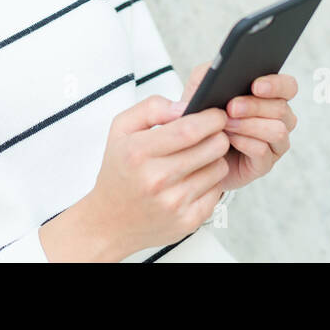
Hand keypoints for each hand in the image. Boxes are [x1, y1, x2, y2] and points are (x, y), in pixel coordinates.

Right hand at [82, 93, 230, 256]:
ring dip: (215, 159)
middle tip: (211, 134)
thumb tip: (185, 107)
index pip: (189, 129)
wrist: (110, 222)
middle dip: (218, 135)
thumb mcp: (121, 129)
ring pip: (220, 168)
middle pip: (212, 147)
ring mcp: (174, 203)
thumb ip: (151, 108)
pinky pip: (218, 191)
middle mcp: (156, 179)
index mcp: (138, 152)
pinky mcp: (188, 221)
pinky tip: (195, 179)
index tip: (217, 114)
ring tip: (198, 158)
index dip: (211, 118)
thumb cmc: (119, 170)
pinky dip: (211, 182)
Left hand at [177, 62, 298, 191]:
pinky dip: (244, 143)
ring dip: (249, 125)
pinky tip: (228, 139)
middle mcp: (279, 119)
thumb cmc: (203, 115)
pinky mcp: (264, 164)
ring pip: (277, 131)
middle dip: (255, 106)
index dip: (277, 85)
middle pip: (282, 108)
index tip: (256, 86)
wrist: (194, 150)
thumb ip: (208, 73)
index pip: (288, 86)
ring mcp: (275, 143)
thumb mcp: (200, 89)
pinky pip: (263, 152)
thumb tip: (219, 68)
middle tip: (231, 107)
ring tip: (225, 124)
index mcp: (270, 96)